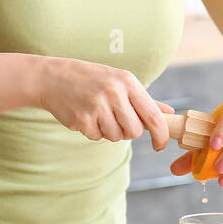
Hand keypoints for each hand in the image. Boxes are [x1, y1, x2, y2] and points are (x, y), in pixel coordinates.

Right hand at [38, 57, 173, 149]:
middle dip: (129, 131)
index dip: (161, 134)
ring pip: (117, 136)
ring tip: (98, 113)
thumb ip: (145, 99)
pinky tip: (86, 115)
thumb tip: (169, 113)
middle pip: (135, 131)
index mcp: (127, 82)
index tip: (160, 145)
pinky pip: (98, 138)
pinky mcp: (82, 120)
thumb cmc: (92, 79)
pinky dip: (94, 132)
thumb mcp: (120, 81)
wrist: (53, 78)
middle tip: (117, 118)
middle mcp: (114, 93)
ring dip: (110, 131)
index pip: (153, 115)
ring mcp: (97, 107)